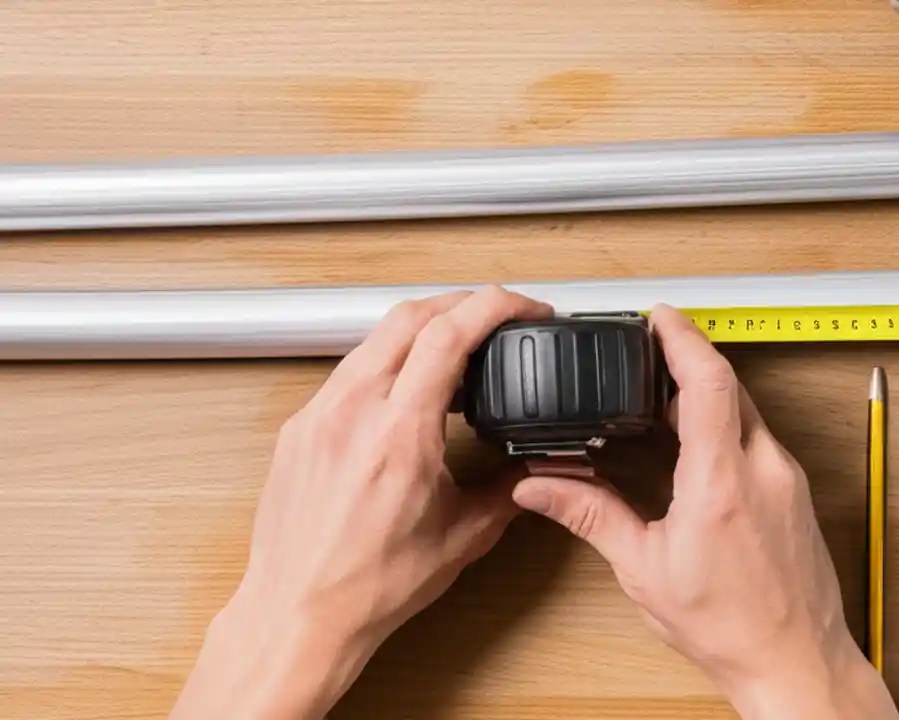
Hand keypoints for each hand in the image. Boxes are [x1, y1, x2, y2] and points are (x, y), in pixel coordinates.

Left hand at [171, 287, 551, 719]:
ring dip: (423, 331)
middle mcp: (352, 412)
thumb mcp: (463, 536)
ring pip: (375, 338)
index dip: (494, 306)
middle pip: (409, 315)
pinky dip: (387, 363)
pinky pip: (349, 371)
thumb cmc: (368, 586)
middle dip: (461, 303)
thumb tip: (543, 464)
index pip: (448, 334)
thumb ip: (511, 488)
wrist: (298, 613)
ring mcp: (319, 414)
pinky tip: (409, 391)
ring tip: (457, 355)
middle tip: (496, 316)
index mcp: (398, 435)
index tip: (524, 307)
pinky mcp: (300, 427)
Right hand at [512, 305, 898, 719]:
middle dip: (687, 363)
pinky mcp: (797, 493)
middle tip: (648, 356)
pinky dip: (727, 426)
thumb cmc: (731, 628)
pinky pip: (761, 438)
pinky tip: (699, 447)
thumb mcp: (645, 570)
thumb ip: (592, 516)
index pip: (708, 381)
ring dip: (707, 396)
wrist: (795, 663)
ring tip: (663, 401)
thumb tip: (541, 487)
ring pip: (748, 412)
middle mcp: (765, 469)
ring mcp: (788, 479)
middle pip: (729, 387)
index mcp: (722, 481)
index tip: (660, 316)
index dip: (682, 338)